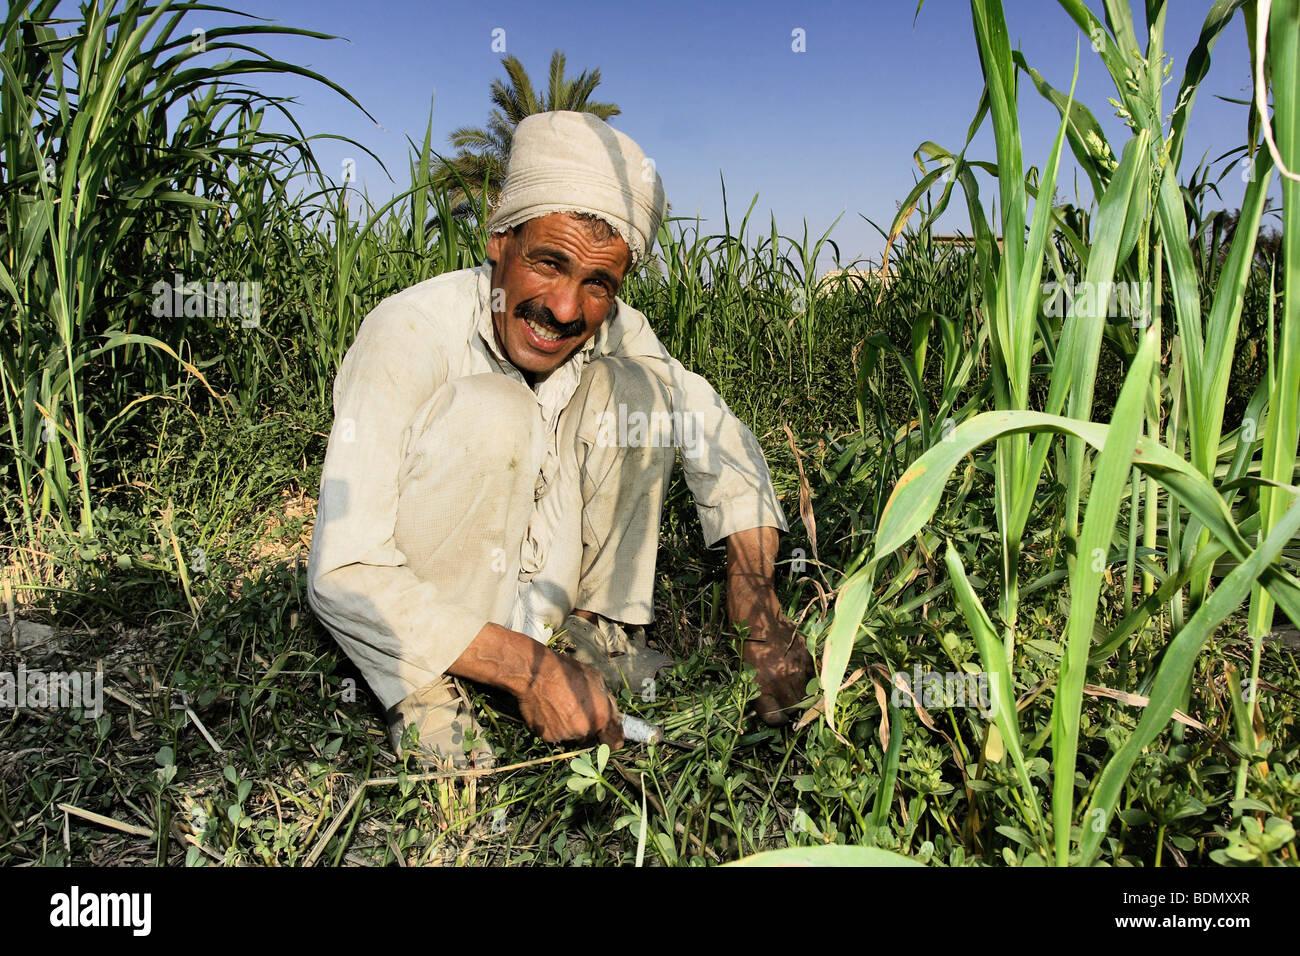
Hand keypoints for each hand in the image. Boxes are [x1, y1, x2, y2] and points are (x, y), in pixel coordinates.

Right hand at [448, 622, 623, 746]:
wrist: (535, 675)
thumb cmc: (566, 671)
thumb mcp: (595, 679)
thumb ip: (606, 700)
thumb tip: (610, 712)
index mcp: (600, 716)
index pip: (614, 740)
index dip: (612, 738)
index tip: (609, 736)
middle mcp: (584, 730)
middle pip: (590, 736)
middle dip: (587, 726)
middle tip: (576, 709)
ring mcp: (565, 735)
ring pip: (572, 736)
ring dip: (569, 726)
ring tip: (560, 706)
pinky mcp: (548, 736)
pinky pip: (556, 735)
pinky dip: (553, 726)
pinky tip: (549, 710)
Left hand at [725, 527, 814, 724]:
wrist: (755, 610)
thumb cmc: (744, 639)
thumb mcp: (744, 668)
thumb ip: (760, 690)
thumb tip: (774, 708)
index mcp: (761, 684)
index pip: (775, 719)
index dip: (775, 719)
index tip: (775, 713)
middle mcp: (781, 678)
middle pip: (796, 709)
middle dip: (792, 709)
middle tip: (786, 701)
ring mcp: (796, 665)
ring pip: (808, 693)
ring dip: (803, 693)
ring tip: (793, 685)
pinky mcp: (806, 653)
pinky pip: (813, 675)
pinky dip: (809, 677)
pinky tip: (798, 669)